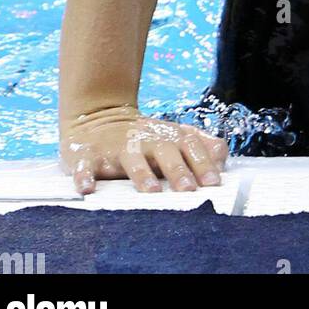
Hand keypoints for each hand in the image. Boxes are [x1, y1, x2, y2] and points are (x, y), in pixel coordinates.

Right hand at [59, 105, 228, 194]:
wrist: (98, 118)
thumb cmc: (143, 136)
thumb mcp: (172, 135)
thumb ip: (199, 144)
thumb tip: (223, 154)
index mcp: (167, 136)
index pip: (190, 147)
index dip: (203, 163)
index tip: (214, 183)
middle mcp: (145, 139)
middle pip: (165, 151)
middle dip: (177, 169)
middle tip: (188, 189)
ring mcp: (117, 146)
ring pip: (130, 158)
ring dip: (141, 174)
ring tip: (150, 191)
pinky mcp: (88, 155)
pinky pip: (85, 166)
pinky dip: (85, 176)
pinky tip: (87, 189)